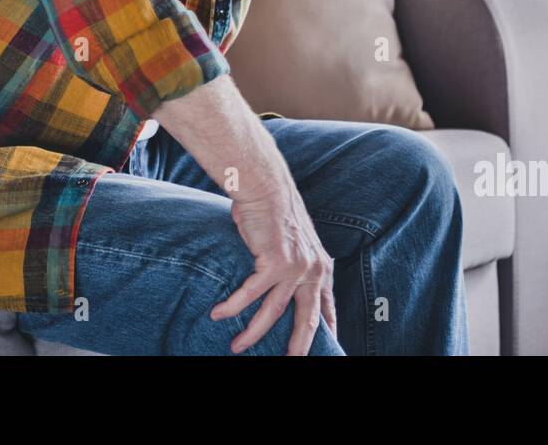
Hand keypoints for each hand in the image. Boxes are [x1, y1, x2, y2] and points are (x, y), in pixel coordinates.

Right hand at [210, 178, 336, 354]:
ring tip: (237, 347)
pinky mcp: (274, 262)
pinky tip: (219, 314)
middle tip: (290, 362)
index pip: (327, 305)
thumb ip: (296, 264)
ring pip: (274, 312)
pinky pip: (250, 294)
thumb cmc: (274, 211)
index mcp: (321, 266)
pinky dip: (233, 307)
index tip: (328, 346)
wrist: (266, 185)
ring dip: (253, 332)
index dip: (327, 328)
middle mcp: (313, 270)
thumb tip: (285, 283)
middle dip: (298, 346)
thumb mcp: (296, 241)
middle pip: (306, 319)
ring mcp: (295, 267)